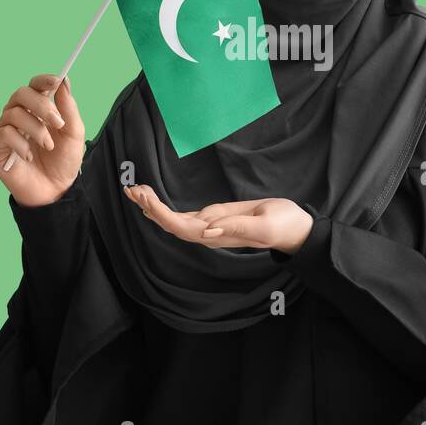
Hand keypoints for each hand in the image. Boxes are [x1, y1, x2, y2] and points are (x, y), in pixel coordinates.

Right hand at [0, 73, 85, 206]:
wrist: (54, 191)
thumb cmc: (63, 161)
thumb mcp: (73, 134)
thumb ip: (68, 108)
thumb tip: (64, 81)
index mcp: (38, 109)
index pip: (35, 85)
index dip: (43, 80)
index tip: (56, 81)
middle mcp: (19, 115)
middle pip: (21, 94)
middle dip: (41, 105)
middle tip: (57, 122)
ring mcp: (5, 130)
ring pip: (13, 114)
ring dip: (35, 129)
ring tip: (48, 146)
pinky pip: (3, 134)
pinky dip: (20, 143)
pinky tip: (30, 156)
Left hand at [123, 184, 313, 253]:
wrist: (294, 228)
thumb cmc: (282, 224)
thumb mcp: (263, 224)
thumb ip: (235, 227)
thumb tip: (206, 230)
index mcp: (216, 236)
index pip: (180, 227)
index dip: (160, 213)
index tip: (145, 198)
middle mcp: (207, 234)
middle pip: (170, 223)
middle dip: (149, 207)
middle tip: (131, 189)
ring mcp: (209, 226)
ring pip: (173, 219)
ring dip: (153, 206)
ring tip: (135, 190)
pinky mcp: (214, 218)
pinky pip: (183, 214)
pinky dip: (165, 206)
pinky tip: (153, 200)